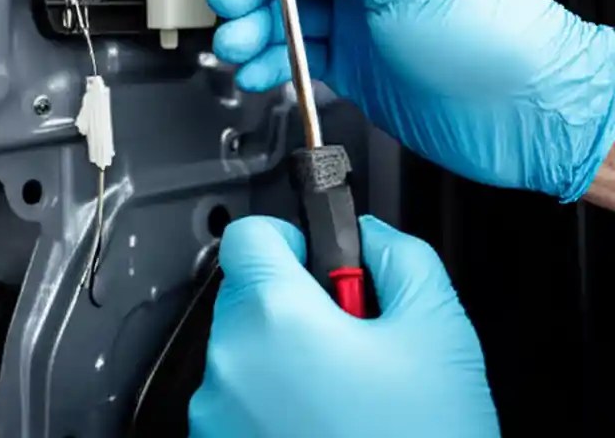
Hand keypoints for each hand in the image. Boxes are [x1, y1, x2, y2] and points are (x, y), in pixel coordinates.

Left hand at [188, 215, 497, 437]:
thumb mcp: (438, 336)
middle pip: (247, 296)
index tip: (321, 262)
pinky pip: (239, 404)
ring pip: (244, 354)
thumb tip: (371, 237)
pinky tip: (327, 428)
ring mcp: (214, 414)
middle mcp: (228, 361)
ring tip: (349, 398)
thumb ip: (401, 260)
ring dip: (287, 360)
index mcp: (273, 316)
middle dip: (298, 306)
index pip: (248, 235)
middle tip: (356, 341)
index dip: (290, 238)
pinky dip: (274, 406)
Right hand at [207, 0, 614, 200]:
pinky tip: (261, 69)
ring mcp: (355, 14)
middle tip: (233, 3)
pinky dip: (269, 61)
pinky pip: (292, 52)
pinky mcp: (348, 60)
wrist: (528, 118)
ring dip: (251, 25)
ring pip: (279, 7)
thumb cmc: (500, 37)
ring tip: (241, 45)